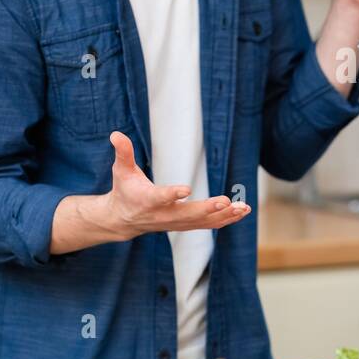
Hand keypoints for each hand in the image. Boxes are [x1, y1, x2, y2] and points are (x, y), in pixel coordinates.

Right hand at [102, 131, 249, 235]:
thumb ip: (123, 153)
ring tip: (242, 207)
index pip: (160, 197)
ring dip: (224, 215)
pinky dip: (226, 219)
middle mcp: (163, 215)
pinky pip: (208, 224)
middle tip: (226, 201)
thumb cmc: (125, 190)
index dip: (172, 194)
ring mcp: (176, 223)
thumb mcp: (121, 170)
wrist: (123, 220)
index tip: (185, 189)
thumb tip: (116, 134)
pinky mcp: (186, 225)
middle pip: (188, 214)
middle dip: (207, 208)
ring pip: (202, 222)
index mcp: (148, 200)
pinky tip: (242, 212)